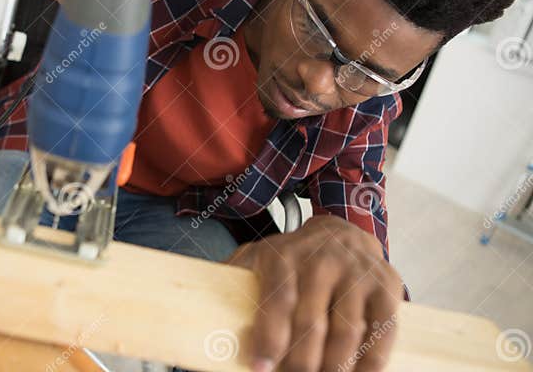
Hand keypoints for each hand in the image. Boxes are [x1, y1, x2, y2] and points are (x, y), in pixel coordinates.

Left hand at [229, 215, 403, 371]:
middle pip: (311, 323)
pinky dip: (372, 362)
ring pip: (346, 332)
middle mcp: (322, 261)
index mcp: (285, 256)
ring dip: (334, 368)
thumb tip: (202, 307)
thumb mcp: (260, 256)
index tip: (261, 368)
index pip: (277, 301)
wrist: (343, 231)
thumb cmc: (295, 257)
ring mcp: (356, 273)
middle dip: (300, 363)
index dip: (269, 339)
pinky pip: (382, 331)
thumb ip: (235, 275)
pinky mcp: (386, 286)